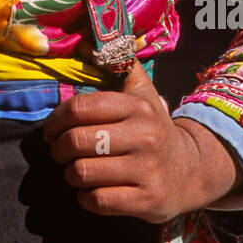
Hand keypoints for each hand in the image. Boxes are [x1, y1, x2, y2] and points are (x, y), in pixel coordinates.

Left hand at [42, 60, 242, 222]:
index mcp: (138, 108)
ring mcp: (148, 171)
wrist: (191, 169)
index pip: (80, 109)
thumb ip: (116, 64)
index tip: (51, 131)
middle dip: (59, 150)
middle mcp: (146, 137)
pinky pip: (97, 200)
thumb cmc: (152, 127)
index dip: (55, 121)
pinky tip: (91, 190)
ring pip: (82, 173)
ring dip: (71, 174)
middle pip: (77, 142)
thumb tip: (86, 41)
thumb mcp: (140, 92)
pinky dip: (86, 197)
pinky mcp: (147, 201)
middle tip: (60, 152)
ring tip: (77, 170)